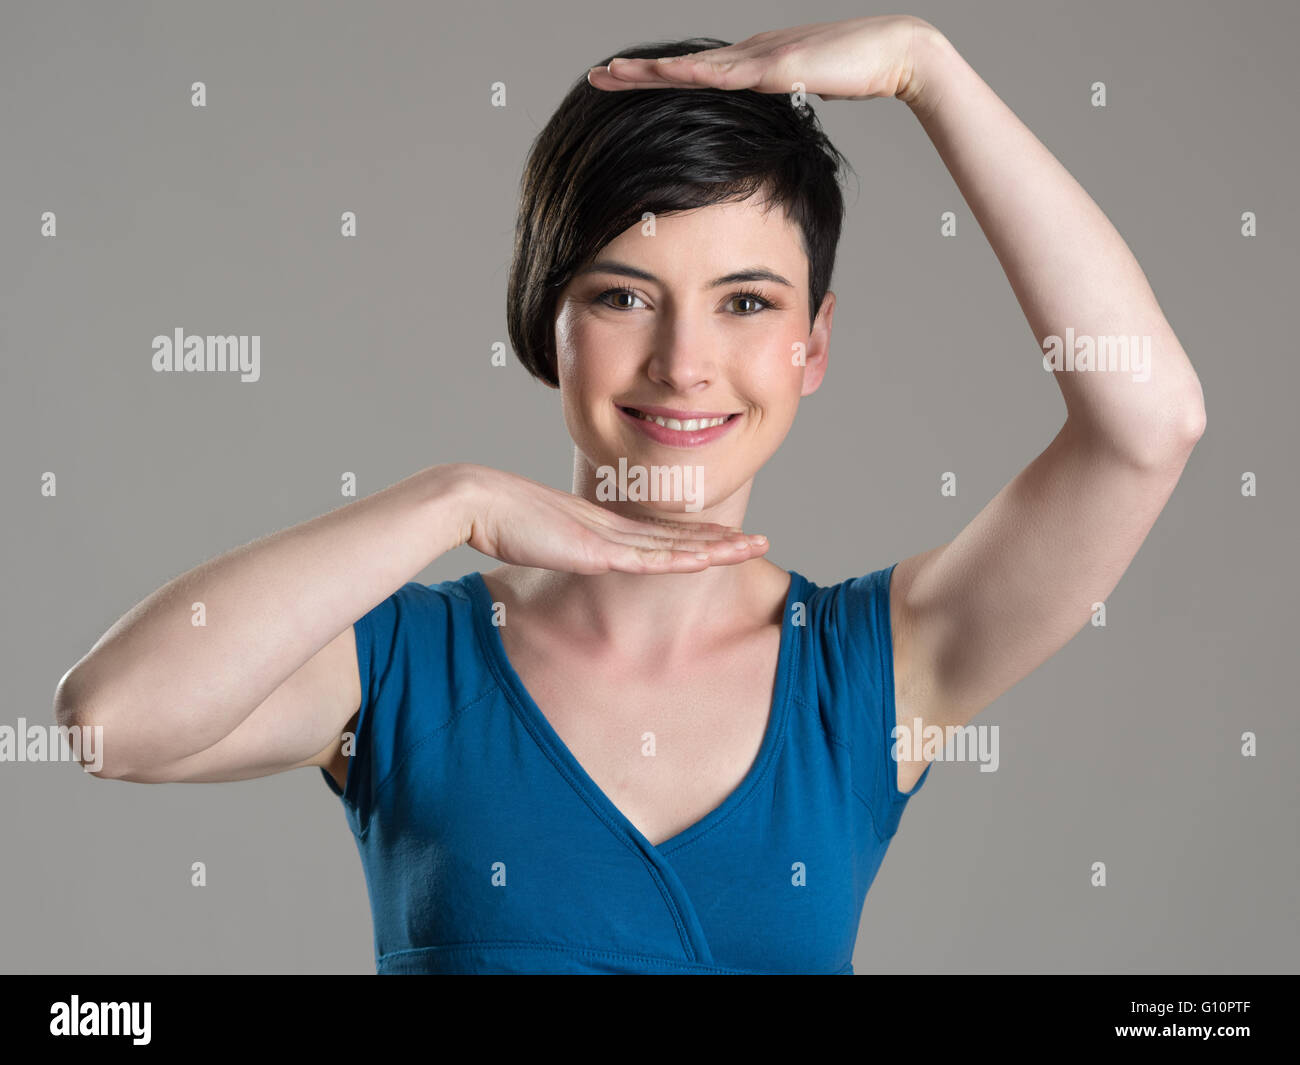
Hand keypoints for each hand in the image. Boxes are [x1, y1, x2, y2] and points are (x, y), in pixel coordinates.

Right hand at [456, 465, 768, 574]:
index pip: (662, 534)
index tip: (727, 539)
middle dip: (722, 540)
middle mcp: (614, 528)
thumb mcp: (540, 538)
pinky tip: (708, 561)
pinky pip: (648, 559)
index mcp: (603, 526)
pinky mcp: (596, 550)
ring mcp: (608, 537)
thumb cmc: (500, 520)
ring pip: (675, 546)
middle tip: (760, 541)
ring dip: (717, 548)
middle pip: (679, 537)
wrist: (480, 501)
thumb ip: (558, 547)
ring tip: (753, 547)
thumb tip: (564, 556)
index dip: (697, 536)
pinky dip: (681, 560)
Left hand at [586, 15, 939, 104]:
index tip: (620, 83)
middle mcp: (748, 54)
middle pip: (681, 66)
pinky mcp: (777, 66)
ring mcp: (760, 57)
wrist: (894, 53)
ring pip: (693, 66)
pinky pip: (728, 74)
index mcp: (751, 64)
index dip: (655, 78)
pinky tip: (666, 76)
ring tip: (613, 74)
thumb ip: (782, 104)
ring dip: (652, 71)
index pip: (692, 74)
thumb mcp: (806, 94)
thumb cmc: (857, 73)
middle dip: (637, 72)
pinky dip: (694, 75)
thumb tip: (767, 127)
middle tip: (595, 75)